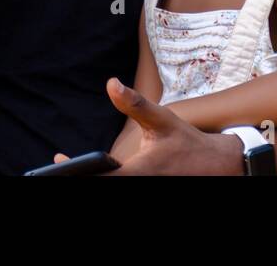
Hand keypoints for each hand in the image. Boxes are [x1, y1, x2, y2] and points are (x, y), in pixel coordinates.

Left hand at [53, 78, 241, 174]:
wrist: (218, 166)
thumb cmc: (187, 142)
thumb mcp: (161, 119)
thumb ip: (134, 104)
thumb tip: (111, 83)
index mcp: (137, 173)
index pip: (97, 178)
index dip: (73, 172)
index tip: (57, 161)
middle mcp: (139, 186)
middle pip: (100, 186)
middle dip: (80, 177)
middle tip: (60, 168)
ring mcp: (146, 192)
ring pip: (112, 192)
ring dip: (94, 180)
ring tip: (76, 170)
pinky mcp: (151, 192)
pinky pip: (122, 192)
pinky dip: (109, 182)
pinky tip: (98, 174)